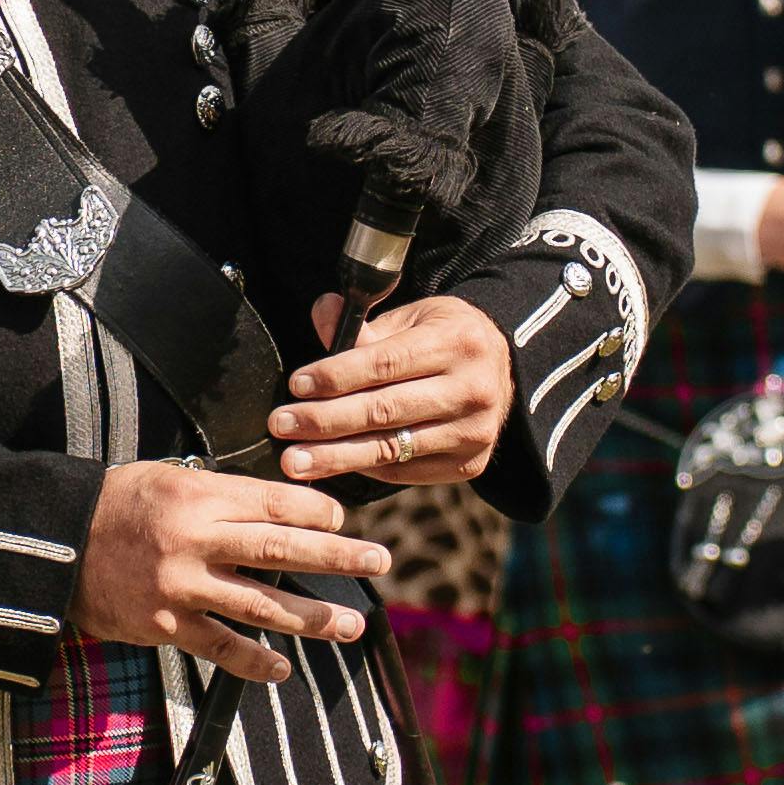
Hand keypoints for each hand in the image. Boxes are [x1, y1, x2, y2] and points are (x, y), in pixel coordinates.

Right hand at [76, 459, 390, 682]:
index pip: (273, 501)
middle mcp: (195, 540)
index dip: (316, 509)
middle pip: (280, 548)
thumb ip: (220, 494)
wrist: (53, 545)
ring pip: (260, 604)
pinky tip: (283, 668)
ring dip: (312, 617)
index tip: (343, 517)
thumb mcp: (167, 479)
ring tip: (351, 625)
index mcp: (198, 495)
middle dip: (336, 555)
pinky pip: (220, 647)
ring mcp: (182, 586)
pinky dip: (254, 660)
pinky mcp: (166, 625)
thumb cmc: (116, 505)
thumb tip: (279, 508)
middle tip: (380, 559)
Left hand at [275, 294, 514, 490]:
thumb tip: (322, 312)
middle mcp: (473, 390)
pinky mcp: (469, 464)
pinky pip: (404, 472)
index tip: (297, 385)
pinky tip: (333, 464)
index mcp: (458, 342)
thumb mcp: (412, 318)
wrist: (502, 372)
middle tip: (282, 426)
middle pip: (384, 411)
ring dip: (336, 456)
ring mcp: (474, 432)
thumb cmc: (444, 339)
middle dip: (325, 421)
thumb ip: (363, 325)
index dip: (336, 376)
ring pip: (391, 449)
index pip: (385, 363)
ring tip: (294, 460)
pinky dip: (364, 469)